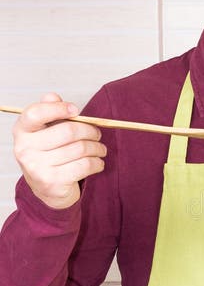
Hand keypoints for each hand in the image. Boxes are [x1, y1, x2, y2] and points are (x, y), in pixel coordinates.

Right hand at [13, 93, 106, 208]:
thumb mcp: (45, 132)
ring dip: (97, 148)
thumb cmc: (49, 155)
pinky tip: (98, 162)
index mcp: (22, 131)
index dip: (58, 108)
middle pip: (68, 131)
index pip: (35, 113)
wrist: (47, 189)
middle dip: (90, 131)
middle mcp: (25, 148)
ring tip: (100, 149)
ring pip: (80, 149)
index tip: (75, 110)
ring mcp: (37, 167)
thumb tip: (53, 96)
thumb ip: (49, 112)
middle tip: (97, 134)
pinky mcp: (52, 181)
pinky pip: (84, 165)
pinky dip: (97, 163)